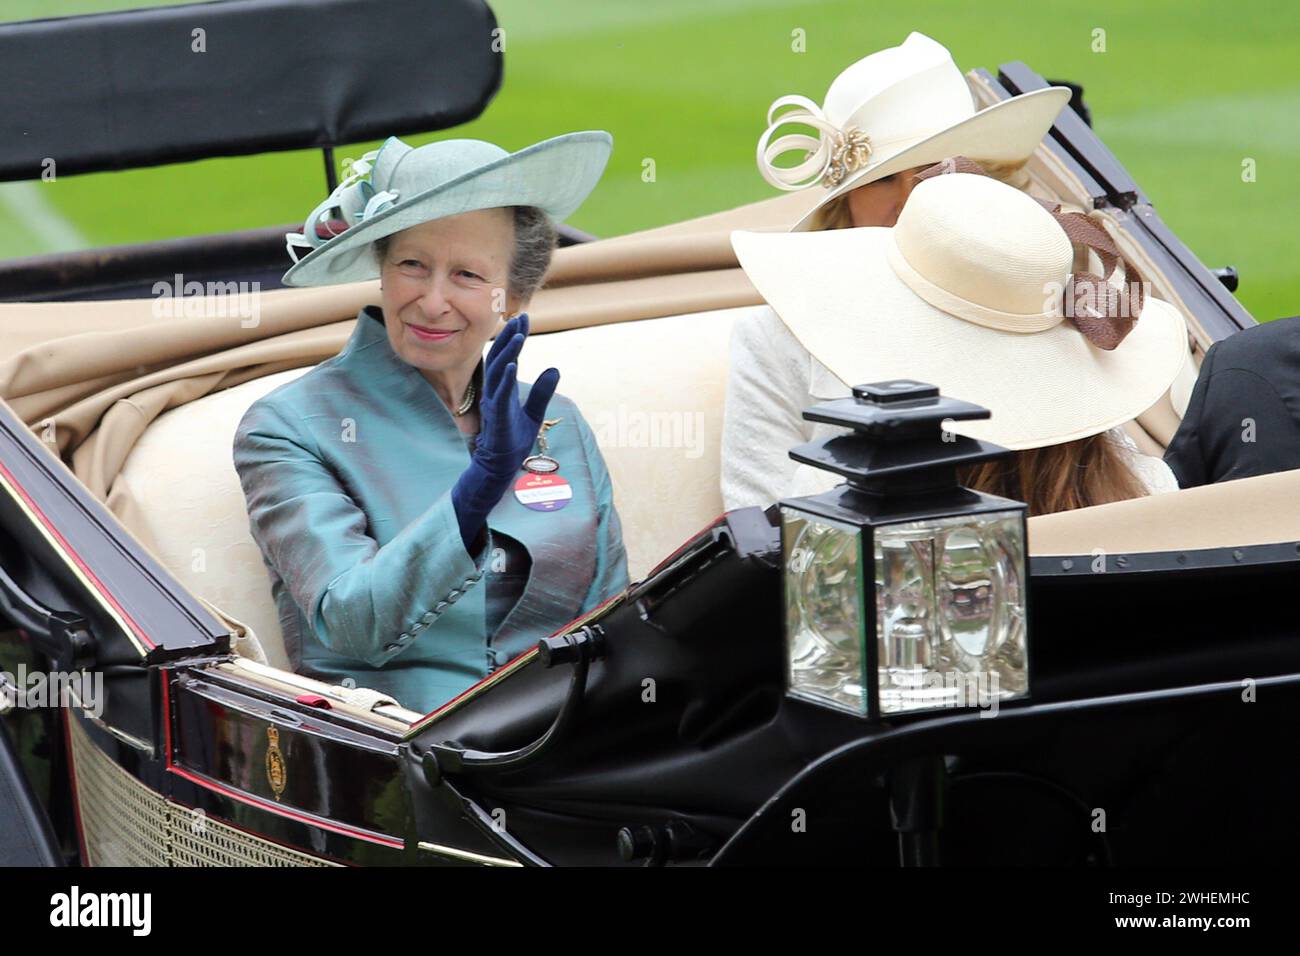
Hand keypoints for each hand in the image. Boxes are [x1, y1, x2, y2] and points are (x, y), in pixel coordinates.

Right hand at [473, 313, 559, 476]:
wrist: (501, 464)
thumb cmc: (513, 438)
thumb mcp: (535, 412)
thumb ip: (542, 391)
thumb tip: (554, 369)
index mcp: (504, 388)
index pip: (509, 357)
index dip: (516, 338)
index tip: (525, 319)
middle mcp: (496, 391)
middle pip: (501, 358)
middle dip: (510, 337)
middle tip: (521, 318)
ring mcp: (494, 403)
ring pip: (499, 372)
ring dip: (509, 353)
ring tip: (519, 336)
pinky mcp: (498, 417)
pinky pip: (500, 395)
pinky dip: (506, 380)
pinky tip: (513, 365)